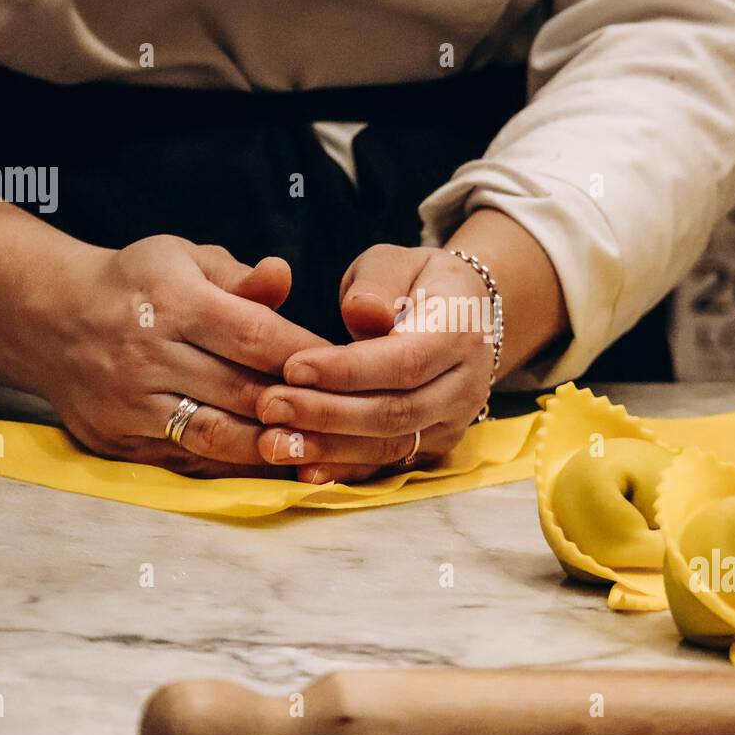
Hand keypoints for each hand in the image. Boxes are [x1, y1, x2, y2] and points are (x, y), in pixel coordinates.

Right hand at [30, 235, 328, 476]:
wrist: (48, 316)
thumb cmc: (137, 284)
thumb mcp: (183, 259)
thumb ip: (239, 276)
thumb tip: (283, 277)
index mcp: (171, 301)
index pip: (256, 337)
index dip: (308, 357)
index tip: (350, 368)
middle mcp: (146, 354)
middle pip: (243, 391)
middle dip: (300, 407)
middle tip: (349, 417)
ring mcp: (127, 402)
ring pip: (217, 435)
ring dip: (271, 447)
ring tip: (316, 449)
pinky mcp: (114, 439)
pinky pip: (185, 458)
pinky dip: (230, 464)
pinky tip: (268, 463)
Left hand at [253, 244, 495, 483]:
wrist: (463, 317)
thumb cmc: (416, 282)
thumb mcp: (398, 262)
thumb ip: (378, 282)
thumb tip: (362, 311)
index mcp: (460, 333)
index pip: (404, 361)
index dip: (348, 370)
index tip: (291, 367)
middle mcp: (465, 386)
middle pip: (395, 412)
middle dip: (327, 414)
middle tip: (269, 406)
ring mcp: (453, 423)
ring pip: (390, 447)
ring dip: (329, 449)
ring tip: (274, 442)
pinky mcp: (433, 447)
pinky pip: (388, 466)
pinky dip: (345, 471)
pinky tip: (303, 471)